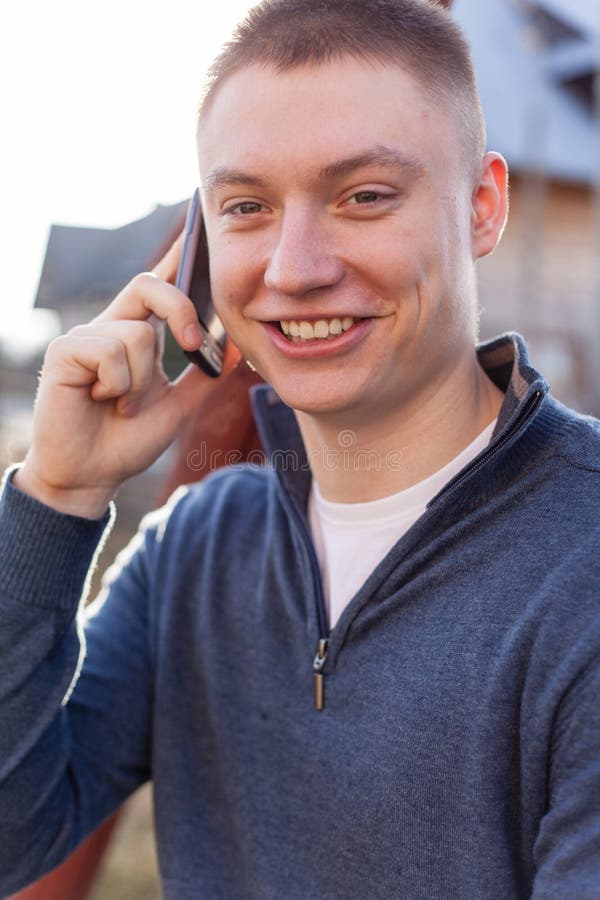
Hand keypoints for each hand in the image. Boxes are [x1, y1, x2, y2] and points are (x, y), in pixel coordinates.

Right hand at [14, 235, 238, 518]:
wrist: (91, 476)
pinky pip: (111, 351)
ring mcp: (85, 337)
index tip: (197, 226)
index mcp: (136, 334)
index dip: (175, 255)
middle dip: (181, 310)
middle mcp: (110, 327)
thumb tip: (236, 347)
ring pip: (137, 334)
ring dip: (140, 382)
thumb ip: (203, 376)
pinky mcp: (64, 351)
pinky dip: (117, 385)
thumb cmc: (127, 440)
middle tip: (193, 345)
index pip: (157, 285)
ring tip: (120, 404)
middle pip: (149, 284)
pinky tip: (99, 400)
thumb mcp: (177, 406)